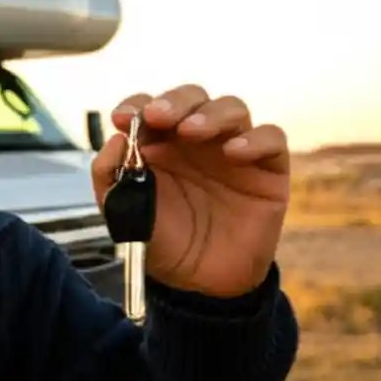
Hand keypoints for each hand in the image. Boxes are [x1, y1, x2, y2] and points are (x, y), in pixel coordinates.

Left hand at [91, 84, 289, 297]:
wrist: (199, 282)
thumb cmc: (162, 241)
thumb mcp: (122, 211)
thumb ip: (109, 176)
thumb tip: (114, 139)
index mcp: (160, 144)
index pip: (150, 107)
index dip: (138, 104)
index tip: (123, 117)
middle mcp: (197, 141)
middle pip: (192, 98)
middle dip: (175, 101)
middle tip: (159, 116)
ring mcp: (233, 151)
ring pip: (232, 109)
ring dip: (211, 114)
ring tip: (191, 131)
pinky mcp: (267, 169)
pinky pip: (272, 139)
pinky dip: (255, 139)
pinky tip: (234, 152)